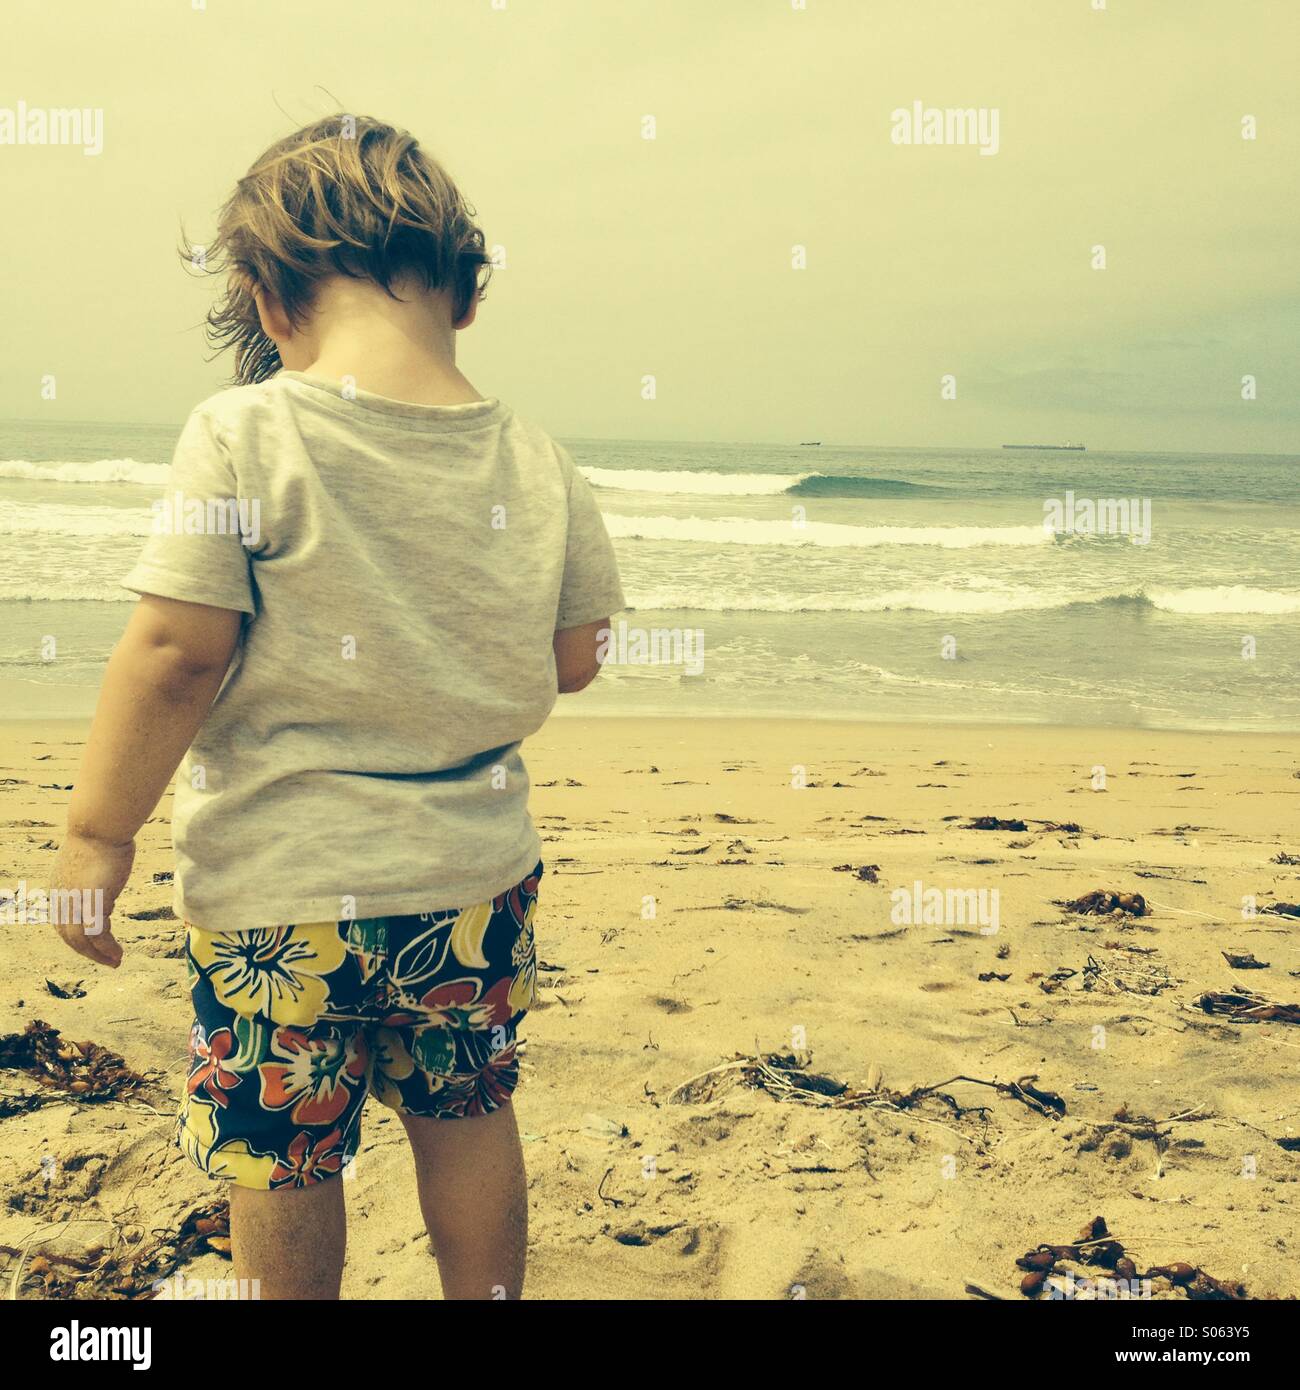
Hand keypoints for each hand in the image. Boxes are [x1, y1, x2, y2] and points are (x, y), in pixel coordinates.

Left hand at [49, 833, 135, 967]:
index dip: (78, 939)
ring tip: (115, 962)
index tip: (95, 946)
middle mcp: (62, 901)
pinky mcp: (92, 905)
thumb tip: (105, 878)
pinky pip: (99, 935)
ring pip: (82, 941)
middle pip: (70, 937)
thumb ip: (92, 876)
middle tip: (107, 961)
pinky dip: (107, 948)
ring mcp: (75, 904)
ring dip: (99, 955)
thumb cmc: (100, 836)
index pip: (63, 924)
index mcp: (58, 891)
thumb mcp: (89, 861)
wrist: (100, 828)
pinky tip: (118, 953)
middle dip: (88, 952)